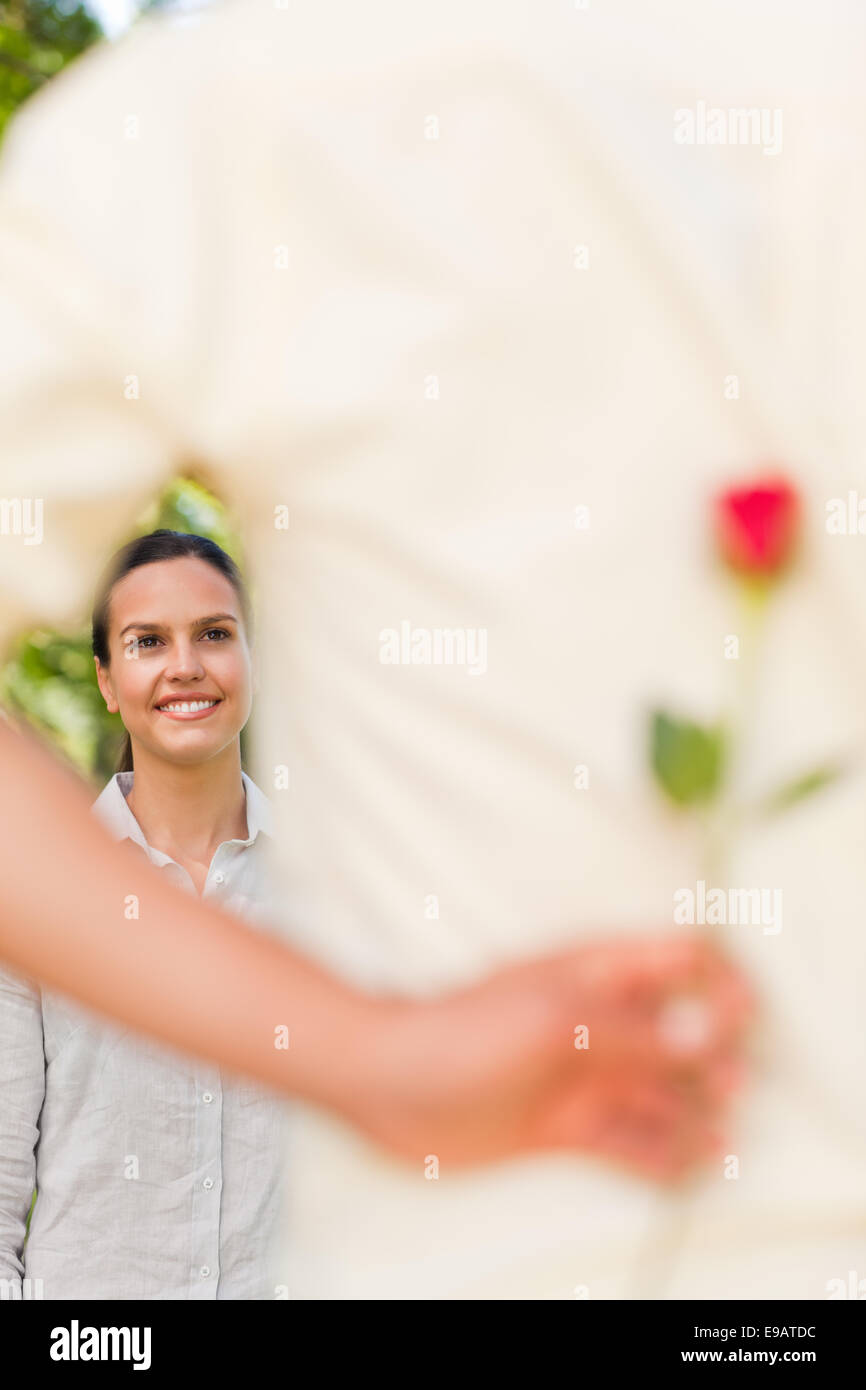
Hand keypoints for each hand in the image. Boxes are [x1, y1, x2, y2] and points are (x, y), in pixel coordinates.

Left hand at [341, 935, 755, 1183]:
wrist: (389, 1085)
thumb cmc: (468, 1031)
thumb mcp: (558, 1021)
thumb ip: (635, 1031)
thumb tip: (710, 1034)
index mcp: (597, 974)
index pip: (678, 958)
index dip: (717, 979)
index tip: (742, 1011)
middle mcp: (599, 1023)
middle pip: (681, 1031)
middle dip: (713, 1054)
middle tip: (727, 1084)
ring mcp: (583, 1076)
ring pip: (661, 1092)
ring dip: (695, 1109)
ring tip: (719, 1134)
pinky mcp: (566, 1127)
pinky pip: (630, 1142)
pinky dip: (664, 1154)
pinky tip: (689, 1164)